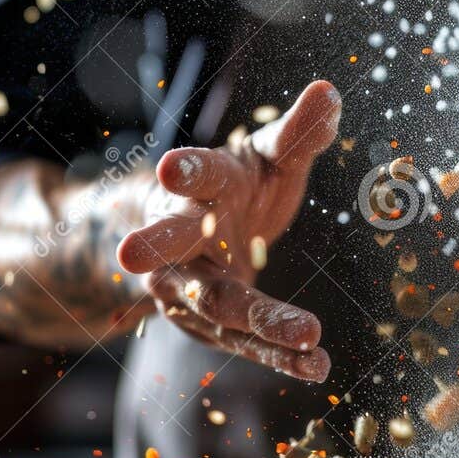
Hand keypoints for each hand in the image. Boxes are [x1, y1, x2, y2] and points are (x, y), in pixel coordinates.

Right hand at [117, 80, 342, 381]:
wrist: (192, 244)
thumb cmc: (235, 191)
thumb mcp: (265, 159)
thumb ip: (297, 134)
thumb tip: (330, 91)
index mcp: (197, 188)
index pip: (193, 174)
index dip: (185, 170)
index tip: (170, 166)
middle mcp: (180, 240)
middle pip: (171, 245)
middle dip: (153, 247)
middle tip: (128, 254)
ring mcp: (187, 287)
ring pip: (218, 304)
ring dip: (262, 321)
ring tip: (309, 335)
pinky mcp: (207, 325)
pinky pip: (245, 341)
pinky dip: (280, 355)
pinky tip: (317, 366)